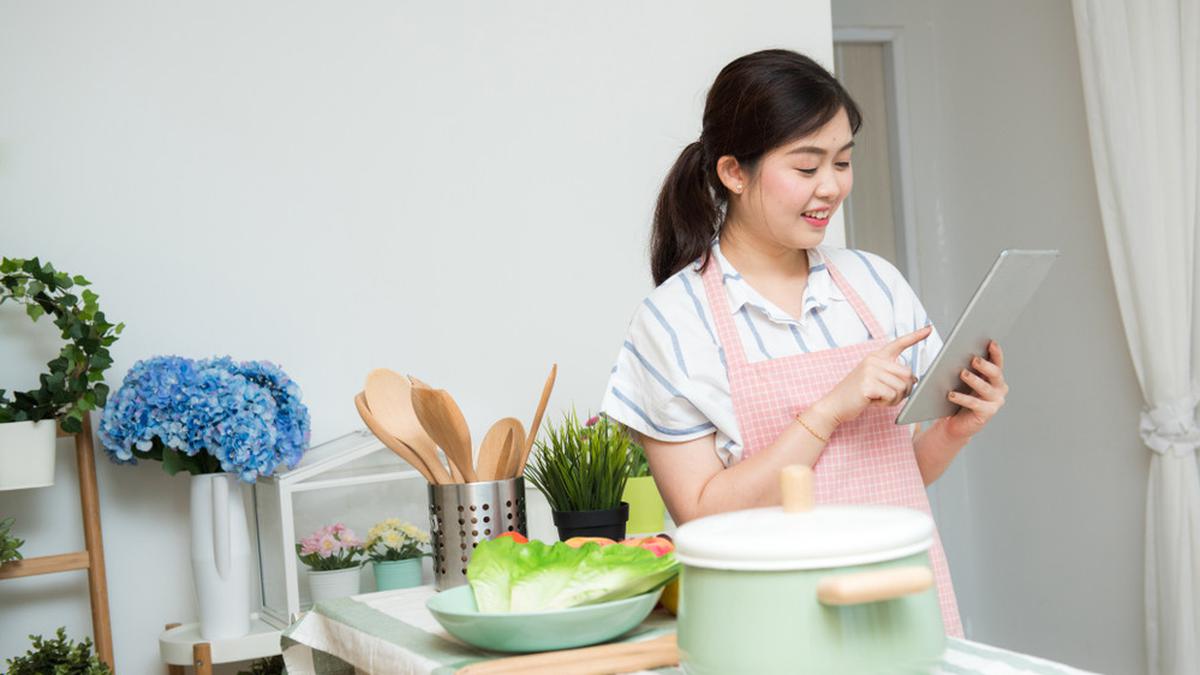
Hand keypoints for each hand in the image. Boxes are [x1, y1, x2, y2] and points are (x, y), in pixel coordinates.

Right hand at [810, 326, 931, 426]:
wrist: (835, 404)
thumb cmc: (858, 394)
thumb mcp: (875, 380)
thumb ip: (892, 375)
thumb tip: (914, 379)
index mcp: (876, 356)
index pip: (899, 343)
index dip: (915, 337)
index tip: (928, 329)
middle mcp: (874, 360)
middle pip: (907, 374)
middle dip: (904, 389)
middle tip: (889, 395)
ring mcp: (870, 370)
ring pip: (902, 387)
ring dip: (894, 398)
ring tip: (879, 398)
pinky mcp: (868, 384)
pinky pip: (892, 395)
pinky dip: (887, 403)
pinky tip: (874, 401)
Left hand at [943, 341, 1007, 439]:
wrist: (955, 422)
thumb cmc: (959, 397)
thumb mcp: (962, 381)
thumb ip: (965, 368)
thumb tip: (957, 352)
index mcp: (994, 377)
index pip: (997, 362)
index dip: (996, 352)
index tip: (990, 342)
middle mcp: (999, 388)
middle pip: (995, 373)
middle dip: (985, 365)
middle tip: (974, 359)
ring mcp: (995, 402)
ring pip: (985, 388)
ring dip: (974, 380)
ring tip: (962, 373)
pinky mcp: (987, 413)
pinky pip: (974, 404)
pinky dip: (962, 398)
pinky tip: (951, 394)